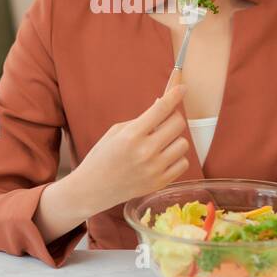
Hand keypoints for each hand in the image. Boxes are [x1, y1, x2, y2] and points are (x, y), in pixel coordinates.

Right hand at [60, 80, 190, 219]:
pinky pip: (183, 162)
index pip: (161, 108)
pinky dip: (176, 158)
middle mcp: (146, 151)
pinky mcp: (160, 183)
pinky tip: (162, 158)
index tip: (182, 88)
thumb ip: (141, 121)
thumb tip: (164, 106)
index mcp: (132, 135)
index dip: (174, 95)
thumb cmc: (102, 157)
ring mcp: (155, 169)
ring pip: (183, 143)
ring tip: (160, 144)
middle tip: (164, 121)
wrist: (92, 189)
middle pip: (178, 124)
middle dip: (173, 118)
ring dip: (174, 140)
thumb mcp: (116, 132)